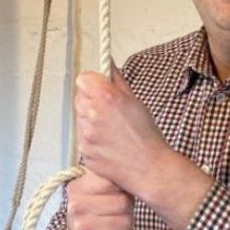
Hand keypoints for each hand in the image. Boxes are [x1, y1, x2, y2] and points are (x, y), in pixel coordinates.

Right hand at [58, 168, 133, 229]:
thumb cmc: (94, 215)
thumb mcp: (93, 192)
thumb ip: (109, 177)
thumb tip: (136, 166)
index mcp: (77, 188)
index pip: (112, 180)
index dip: (123, 188)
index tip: (117, 193)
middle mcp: (76, 206)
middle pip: (123, 201)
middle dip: (127, 208)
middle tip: (117, 212)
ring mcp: (82, 227)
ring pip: (126, 221)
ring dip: (127, 225)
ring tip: (115, 226)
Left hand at [75, 66, 172, 194]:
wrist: (149, 167)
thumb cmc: (146, 134)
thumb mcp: (135, 100)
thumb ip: (116, 80)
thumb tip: (108, 63)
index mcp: (106, 97)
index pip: (82, 79)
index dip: (92, 83)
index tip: (101, 89)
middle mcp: (92, 113)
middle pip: (79, 97)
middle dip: (91, 101)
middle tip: (109, 112)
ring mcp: (86, 133)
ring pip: (80, 117)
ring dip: (90, 119)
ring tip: (111, 129)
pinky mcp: (84, 150)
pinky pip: (82, 136)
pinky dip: (91, 137)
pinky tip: (108, 142)